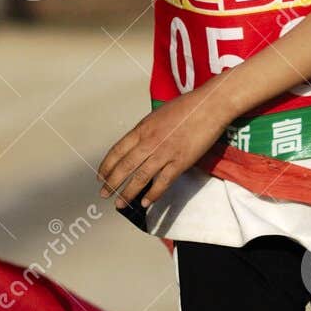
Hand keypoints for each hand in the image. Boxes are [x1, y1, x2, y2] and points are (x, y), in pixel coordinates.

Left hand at [97, 85, 232, 210]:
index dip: (107, 165)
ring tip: (120, 203)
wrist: (209, 106)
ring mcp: (164, 153)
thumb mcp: (158, 115)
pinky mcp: (180, 162)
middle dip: (112, 183)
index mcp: (142, 129)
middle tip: (104, 194)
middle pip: (125, 166)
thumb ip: (147, 131)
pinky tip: (145, 203)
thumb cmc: (187, 107)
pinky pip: (162, 182)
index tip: (100, 176)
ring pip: (140, 177)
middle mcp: (149, 141)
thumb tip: (138, 144)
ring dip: (128, 193)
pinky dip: (153, 194)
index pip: (117, 150)